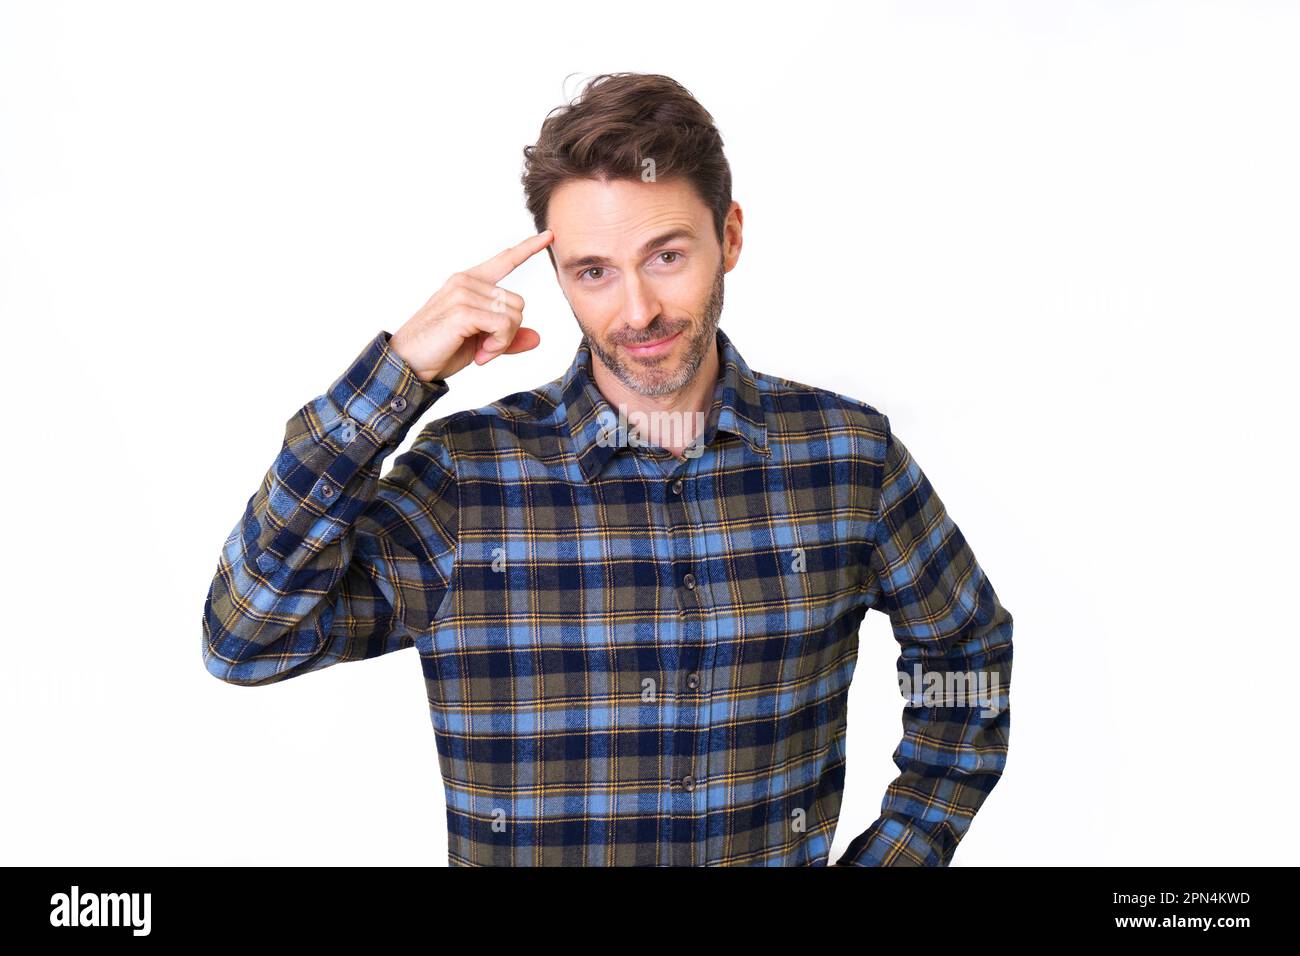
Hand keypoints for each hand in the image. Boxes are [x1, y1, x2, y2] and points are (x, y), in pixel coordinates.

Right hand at [389, 229, 553, 381]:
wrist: (407, 364)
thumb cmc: (440, 350)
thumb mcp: (480, 343)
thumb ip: (507, 337)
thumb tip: (537, 338)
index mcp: (469, 282)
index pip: (504, 261)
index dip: (528, 248)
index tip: (549, 235)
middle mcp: (466, 281)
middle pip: (518, 303)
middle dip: (508, 332)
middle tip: (485, 348)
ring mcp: (463, 293)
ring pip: (513, 315)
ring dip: (503, 341)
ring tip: (480, 351)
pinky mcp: (462, 311)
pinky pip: (503, 326)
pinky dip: (498, 346)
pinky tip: (480, 355)